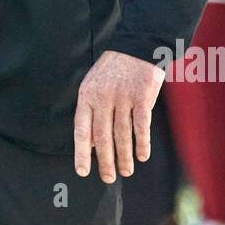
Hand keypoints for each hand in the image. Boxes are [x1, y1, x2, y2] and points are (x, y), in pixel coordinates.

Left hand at [74, 50, 164, 181]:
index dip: (81, 152)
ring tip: (126, 171)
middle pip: (103, 136)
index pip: (81, 129)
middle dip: (105, 161)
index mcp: (87, 96)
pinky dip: (142, 143)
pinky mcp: (142, 97)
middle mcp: (103, 98)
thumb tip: (90, 144)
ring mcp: (123, 97)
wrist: (135, 46)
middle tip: (108, 178)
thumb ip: (91, 113)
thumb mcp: (93, 87)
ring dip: (124, 156)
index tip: (83, 171)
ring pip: (122, 134)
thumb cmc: (112, 71)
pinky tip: (142, 155)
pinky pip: (141, 126)